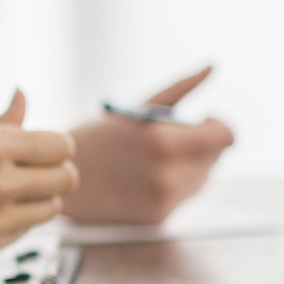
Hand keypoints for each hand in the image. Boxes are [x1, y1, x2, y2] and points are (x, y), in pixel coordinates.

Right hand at [0, 88, 78, 254]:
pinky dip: (14, 219)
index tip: (40, 147)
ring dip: (37, 198)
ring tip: (7, 189)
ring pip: (51, 208)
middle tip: (31, 169)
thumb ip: (1, 122)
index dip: (53, 146)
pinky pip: (24, 229)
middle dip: (53, 172)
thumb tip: (24, 95)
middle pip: (66, 179)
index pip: (61, 147)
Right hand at [65, 67, 235, 223]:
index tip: (204, 120)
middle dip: (198, 145)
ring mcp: (164, 199)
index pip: (225, 137)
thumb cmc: (96, 138)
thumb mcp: (133, 109)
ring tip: (152, 159)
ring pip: (202, 178)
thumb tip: (213, 66)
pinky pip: (184, 196)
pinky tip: (144, 177)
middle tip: (166, 139)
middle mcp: (168, 174)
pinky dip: (172, 184)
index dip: (219, 127)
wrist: (58, 179)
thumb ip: (180, 88)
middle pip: (214, 158)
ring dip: (188, 165)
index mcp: (164, 141)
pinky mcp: (158, 218)